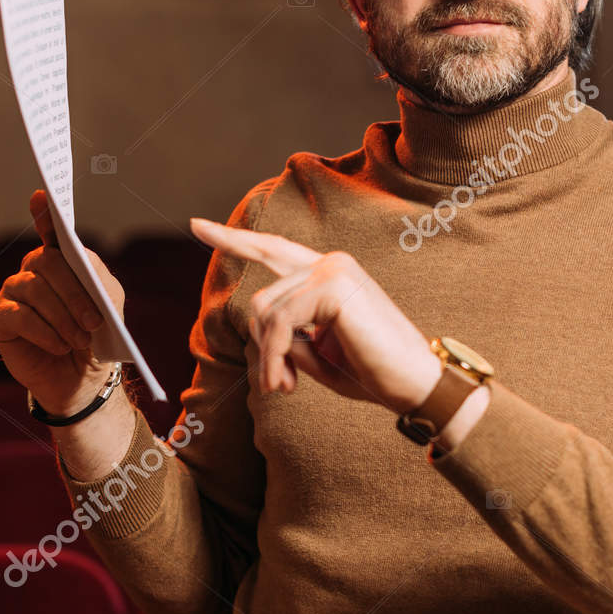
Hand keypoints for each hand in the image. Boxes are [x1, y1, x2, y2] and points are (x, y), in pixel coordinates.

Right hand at [0, 189, 119, 415]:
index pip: (51, 230)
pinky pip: (19, 315)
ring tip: (80, 340)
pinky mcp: (1, 316)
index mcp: (63, 260)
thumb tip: (81, 258)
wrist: (84, 380)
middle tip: (94, 321)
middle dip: (74, 292)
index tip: (43, 196)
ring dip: (63, 317)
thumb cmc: (97, 338)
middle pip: (46, 261)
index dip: (45, 213)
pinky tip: (60, 345)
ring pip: (33, 288)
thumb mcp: (110, 307)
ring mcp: (14, 290)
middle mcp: (34, 268)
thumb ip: (98, 279)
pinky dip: (45, 331)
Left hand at [189, 216, 441, 412]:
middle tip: (279, 385)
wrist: (416, 383)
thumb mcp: (316, 353)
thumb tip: (261, 332)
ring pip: (266, 313)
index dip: (233, 238)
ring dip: (271, 359)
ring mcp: (333, 270)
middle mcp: (331, 263)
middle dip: (264, 347)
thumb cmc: (372, 372)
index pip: (273, 249)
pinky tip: (288, 383)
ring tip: (286, 388)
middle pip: (261, 300)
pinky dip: (278, 358)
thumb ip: (287, 333)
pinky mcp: (333, 286)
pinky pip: (281, 323)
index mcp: (328, 274)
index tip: (196, 226)